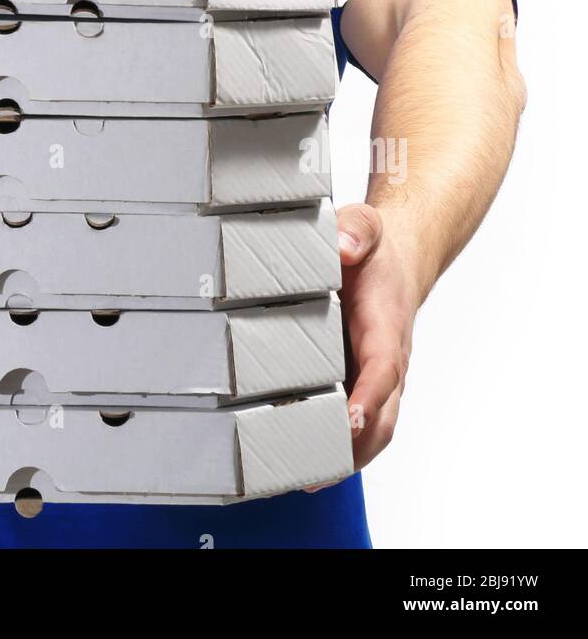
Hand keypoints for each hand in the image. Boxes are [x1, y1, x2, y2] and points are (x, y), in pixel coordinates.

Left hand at [303, 202, 418, 491]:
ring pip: (376, 429)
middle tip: (315, 469)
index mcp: (386, 325)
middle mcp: (389, 361)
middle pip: (384, 415)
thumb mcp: (366, 224)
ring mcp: (380, 378)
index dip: (370, 395)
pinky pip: (363, 423)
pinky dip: (343, 447)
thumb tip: (344, 248)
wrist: (398, 260)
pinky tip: (308, 461)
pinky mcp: (366, 384)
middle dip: (355, 446)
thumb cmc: (376, 250)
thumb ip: (356, 230)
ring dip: (348, 457)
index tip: (351, 417)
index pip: (384, 367)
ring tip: (304, 478)